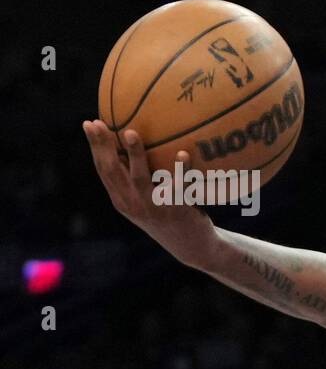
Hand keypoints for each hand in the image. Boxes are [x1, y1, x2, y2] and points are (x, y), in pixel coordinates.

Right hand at [83, 119, 217, 268]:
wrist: (192, 246)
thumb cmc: (169, 214)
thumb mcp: (145, 200)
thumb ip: (136, 178)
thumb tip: (132, 138)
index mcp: (122, 199)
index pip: (104, 170)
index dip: (95, 147)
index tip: (89, 123)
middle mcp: (133, 204)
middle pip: (114, 172)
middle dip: (104, 146)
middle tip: (99, 123)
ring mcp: (154, 208)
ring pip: (141, 179)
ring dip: (135, 155)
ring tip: (131, 133)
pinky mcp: (177, 211)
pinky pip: (179, 187)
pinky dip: (181, 170)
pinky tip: (182, 154)